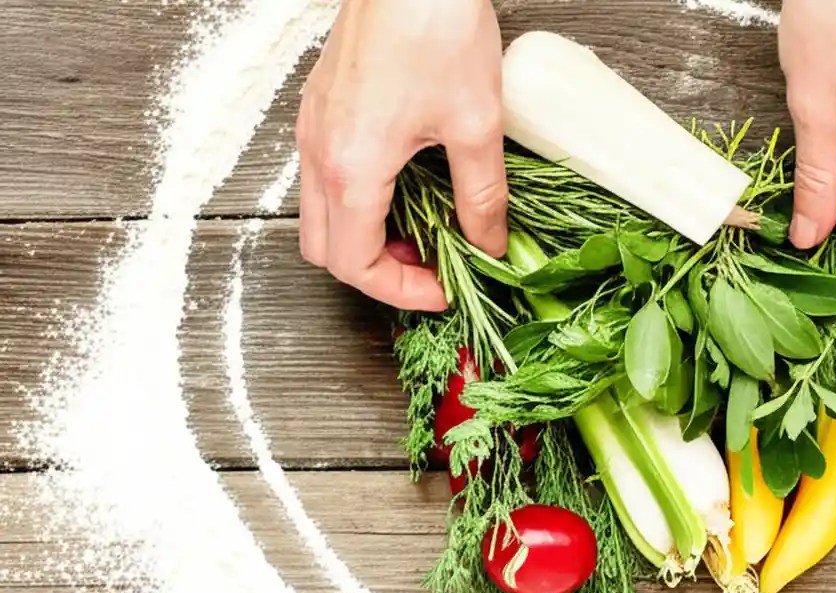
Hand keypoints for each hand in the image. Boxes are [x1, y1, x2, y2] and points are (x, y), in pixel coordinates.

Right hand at [296, 0, 507, 310]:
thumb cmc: (433, 27)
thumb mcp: (476, 125)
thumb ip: (482, 196)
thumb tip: (489, 242)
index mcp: (350, 167)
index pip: (355, 265)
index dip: (402, 291)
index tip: (443, 289)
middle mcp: (318, 151)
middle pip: (326, 249)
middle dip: (379, 270)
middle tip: (432, 265)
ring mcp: (314, 127)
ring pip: (321, 214)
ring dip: (368, 234)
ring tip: (424, 228)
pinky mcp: (323, 107)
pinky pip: (325, 175)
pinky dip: (360, 198)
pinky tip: (408, 184)